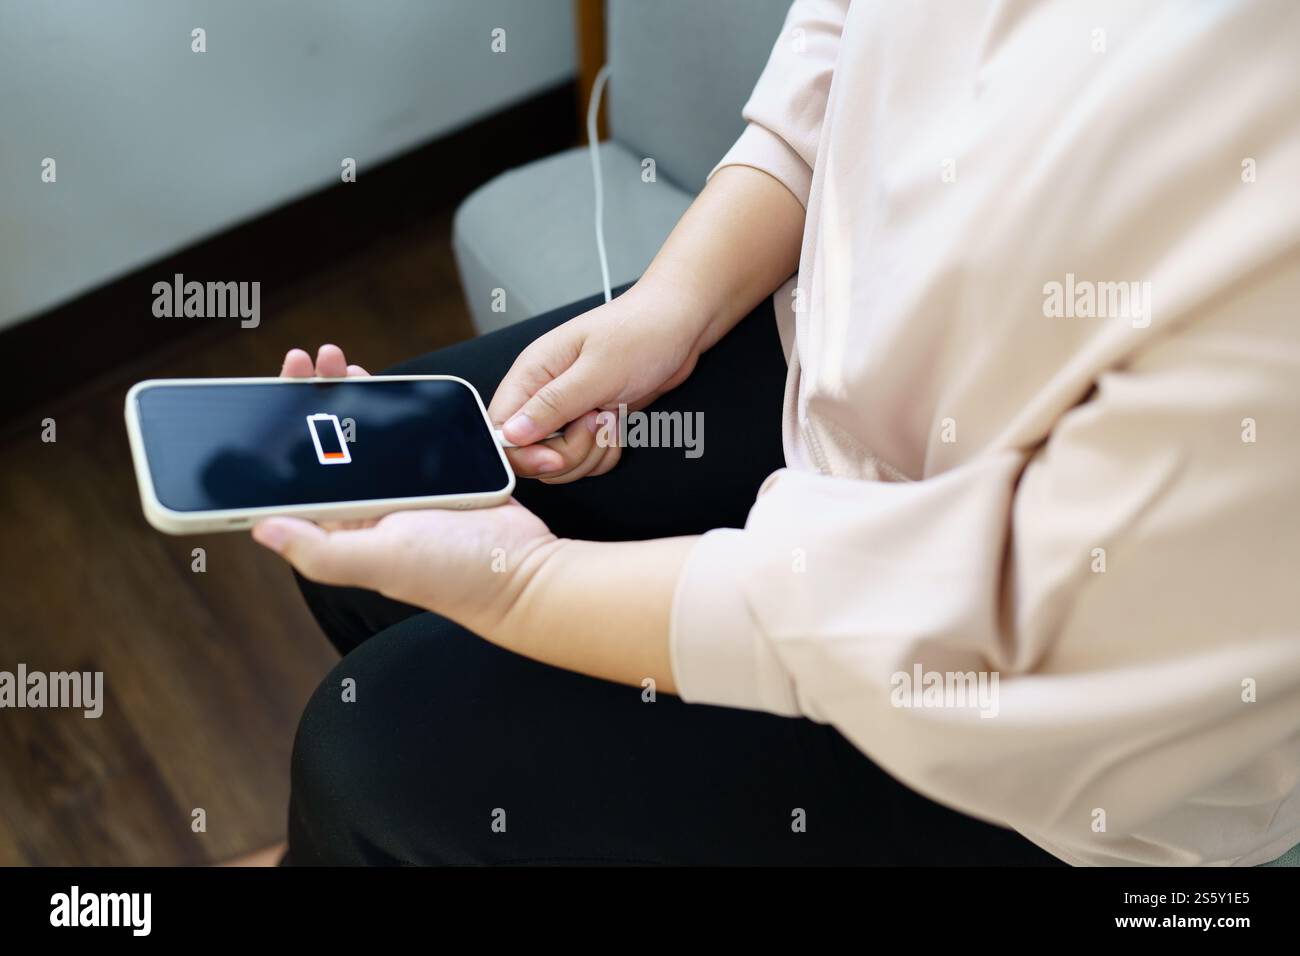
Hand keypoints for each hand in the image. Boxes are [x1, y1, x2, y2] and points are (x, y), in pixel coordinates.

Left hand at [261, 343, 559, 630]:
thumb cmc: (455, 574)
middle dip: (310, 402)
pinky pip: (405, 433)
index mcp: (342, 530)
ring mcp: (401, 488)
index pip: (296, 475)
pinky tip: (378, 384)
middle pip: (326, 447)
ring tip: (336, 364)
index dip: (279, 433)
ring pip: (364, 434)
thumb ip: (318, 549)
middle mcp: (366, 508)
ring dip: (347, 396)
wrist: (524, 565)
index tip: (271, 395)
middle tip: (306, 364)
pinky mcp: (435, 473)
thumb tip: (262, 528)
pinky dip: (391, 405)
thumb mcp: (379, 561)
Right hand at [488, 284, 705, 482]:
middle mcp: (543, 393)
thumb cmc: (641, 332)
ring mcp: (567, 411)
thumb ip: (552, 404)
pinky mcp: (589, 423)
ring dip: (590, 452)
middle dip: (568, 452)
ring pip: (560, 461)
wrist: (680, 326)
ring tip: (610, 416)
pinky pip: (585, 459)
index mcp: (532, 373)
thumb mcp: (596, 371)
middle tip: (596, 421)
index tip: (555, 455)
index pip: (500, 429)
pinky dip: (605, 453)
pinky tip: (618, 425)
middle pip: (532, 452)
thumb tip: (511, 433)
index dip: (523, 453)